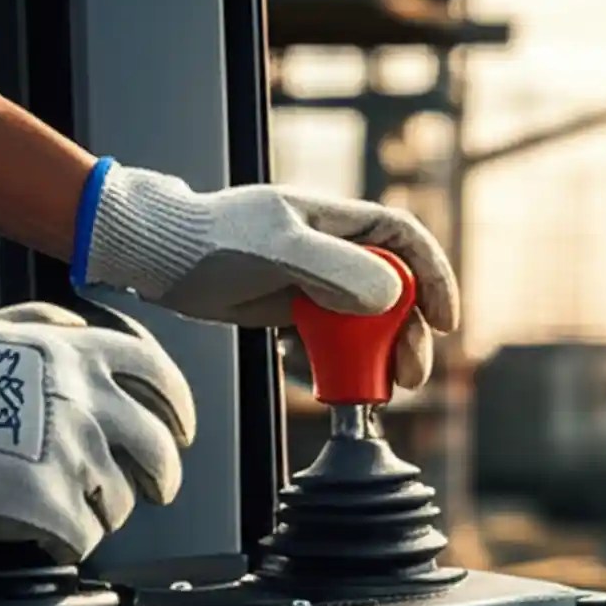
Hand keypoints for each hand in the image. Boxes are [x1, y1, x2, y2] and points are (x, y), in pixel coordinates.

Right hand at [0, 299, 193, 563]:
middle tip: (154, 487)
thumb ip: (45, 323)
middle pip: (160, 447)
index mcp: (77, 355)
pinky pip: (85, 538)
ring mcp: (76, 456)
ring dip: (103, 511)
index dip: (179, 405)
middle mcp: (89, 403)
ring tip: (76, 512)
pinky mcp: (53, 508)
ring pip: (122, 500)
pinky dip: (70, 542)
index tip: (181, 428)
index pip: (160, 375)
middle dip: (162, 473)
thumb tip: (80, 327)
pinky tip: (47, 536)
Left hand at [71, 159, 459, 389]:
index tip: (445, 321)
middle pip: (394, 289)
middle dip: (409, 331)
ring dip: (379, 352)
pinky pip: (331, 336)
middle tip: (409, 372)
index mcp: (337, 221)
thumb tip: (391, 296)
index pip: (406, 242)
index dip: (433, 279)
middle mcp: (332, 248)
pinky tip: (333, 377)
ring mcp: (313, 279)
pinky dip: (339, 358)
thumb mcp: (279, 249)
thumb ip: (337, 268)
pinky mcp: (291, 307)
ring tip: (381, 385)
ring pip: (366, 318)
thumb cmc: (213, 240)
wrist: (159, 256)